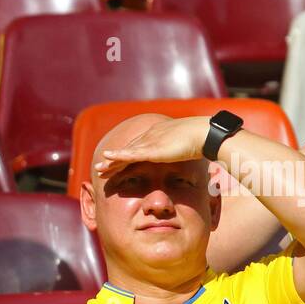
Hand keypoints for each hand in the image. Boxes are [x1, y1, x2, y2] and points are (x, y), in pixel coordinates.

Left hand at [93, 116, 212, 178]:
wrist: (205, 135)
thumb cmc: (201, 141)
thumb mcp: (186, 147)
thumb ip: (180, 152)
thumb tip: (185, 156)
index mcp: (158, 136)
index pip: (138, 147)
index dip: (125, 156)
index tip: (115, 163)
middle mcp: (151, 136)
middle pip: (128, 150)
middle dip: (113, 160)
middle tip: (101, 167)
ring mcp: (150, 142)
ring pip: (126, 153)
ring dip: (111, 161)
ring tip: (99, 168)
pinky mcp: (151, 149)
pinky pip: (131, 154)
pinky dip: (118, 156)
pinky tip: (107, 158)